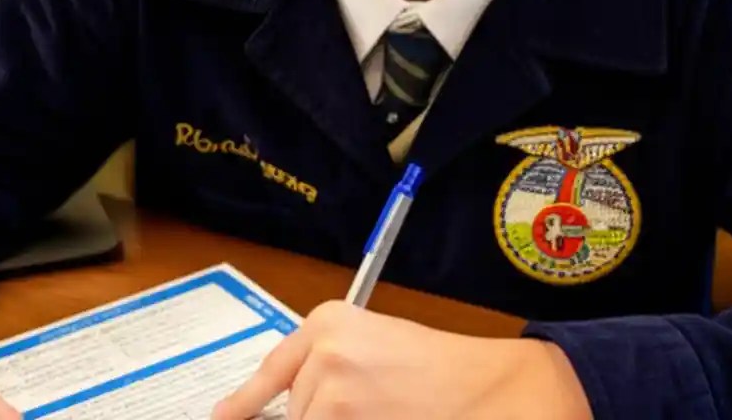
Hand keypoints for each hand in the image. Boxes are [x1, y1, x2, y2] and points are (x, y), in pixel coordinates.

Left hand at [211, 301, 591, 419]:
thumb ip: (326, 366)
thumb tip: (286, 403)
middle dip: (320, 419)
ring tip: (385, 411)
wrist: (489, 387)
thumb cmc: (438, 368)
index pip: (270, 371)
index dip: (242, 404)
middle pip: (294, 411)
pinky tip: (384, 416)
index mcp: (326, 320)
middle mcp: (321, 349)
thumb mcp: (373, 347)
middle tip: (372, 406)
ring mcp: (330, 390)